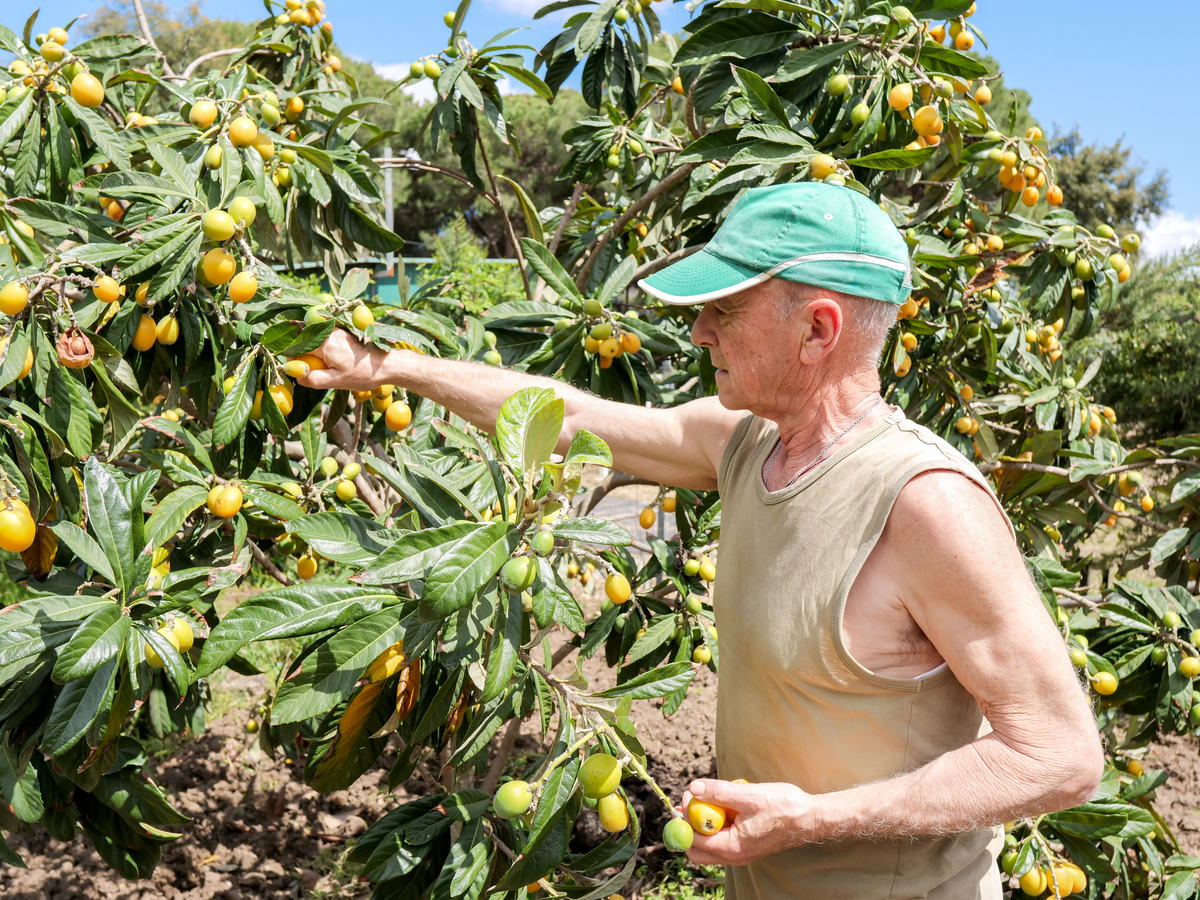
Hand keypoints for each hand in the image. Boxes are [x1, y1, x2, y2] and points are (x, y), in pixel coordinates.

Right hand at [296, 329, 393, 391]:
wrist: (388, 364)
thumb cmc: (364, 374)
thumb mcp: (337, 382)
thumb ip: (314, 379)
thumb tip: (297, 377)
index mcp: (324, 343)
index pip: (296, 347)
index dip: (292, 360)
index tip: (298, 371)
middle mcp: (329, 331)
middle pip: (304, 340)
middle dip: (303, 356)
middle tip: (312, 371)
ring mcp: (337, 330)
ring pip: (314, 339)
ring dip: (314, 352)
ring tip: (326, 367)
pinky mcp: (343, 332)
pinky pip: (325, 338)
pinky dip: (323, 349)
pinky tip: (335, 361)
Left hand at [680, 779, 814, 866]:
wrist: (810, 817)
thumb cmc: (784, 807)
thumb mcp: (748, 795)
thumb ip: (719, 792)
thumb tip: (694, 788)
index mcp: (732, 847)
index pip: (693, 840)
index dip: (686, 817)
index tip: (688, 795)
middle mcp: (734, 856)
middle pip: (697, 848)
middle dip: (690, 823)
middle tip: (693, 798)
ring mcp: (740, 853)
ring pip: (708, 844)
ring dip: (704, 822)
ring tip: (711, 796)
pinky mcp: (745, 846)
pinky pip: (722, 838)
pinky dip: (718, 823)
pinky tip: (728, 803)